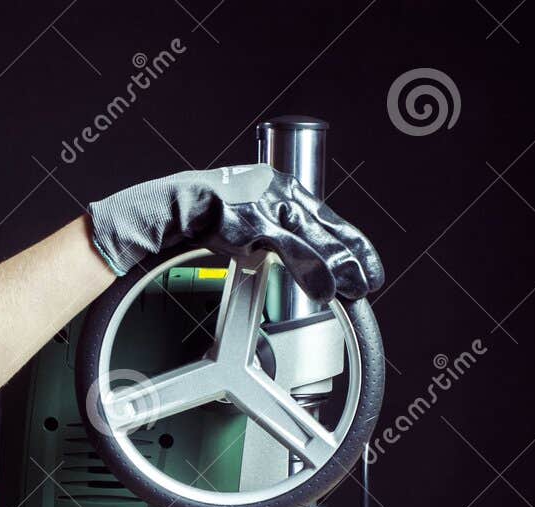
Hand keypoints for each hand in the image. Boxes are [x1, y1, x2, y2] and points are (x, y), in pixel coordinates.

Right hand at [87, 165, 383, 302]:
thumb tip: (283, 253)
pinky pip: (289, 249)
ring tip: (352, 290)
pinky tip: (323, 290)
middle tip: (369, 281)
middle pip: (326, 227)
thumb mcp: (244, 218)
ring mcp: (266, 206)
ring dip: (337, 267)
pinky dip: (310, 270)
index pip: (326, 218)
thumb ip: (268, 233)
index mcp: (281, 189)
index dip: (350, 242)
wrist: (165, 206)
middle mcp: (279, 193)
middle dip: (351, 257)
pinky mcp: (251, 221)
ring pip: (313, 239)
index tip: (367, 265)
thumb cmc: (200, 213)